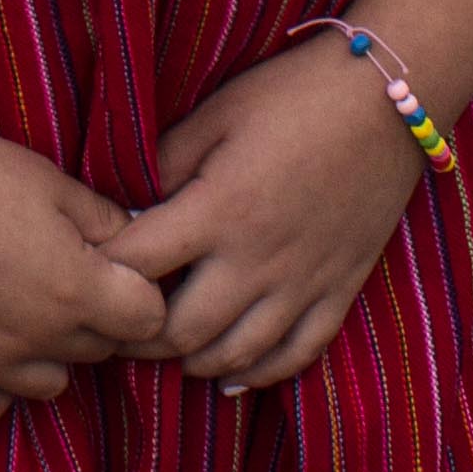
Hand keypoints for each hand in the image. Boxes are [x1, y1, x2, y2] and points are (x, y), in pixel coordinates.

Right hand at [0, 107, 170, 429]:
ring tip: (20, 304)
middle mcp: (38, 340)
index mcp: (76, 290)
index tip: (114, 265)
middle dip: (95, 315)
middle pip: (101, 350)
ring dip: (49, 352)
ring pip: (51, 384)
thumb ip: (105, 219)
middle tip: (61, 270)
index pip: (149, 319)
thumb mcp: (49, 179)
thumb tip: (137, 241)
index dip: (139, 289)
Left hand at [101, 42, 427, 390]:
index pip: (138, 265)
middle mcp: (257, 260)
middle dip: (140, 335)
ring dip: (193, 361)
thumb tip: (128, 200)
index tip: (84, 268)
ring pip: (237, 355)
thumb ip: (167, 160)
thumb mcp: (217, 113)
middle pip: (182, 329)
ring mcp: (303, 282)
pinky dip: (260, 374)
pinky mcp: (340, 289)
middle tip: (118, 324)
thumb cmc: (295, 94)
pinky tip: (232, 377)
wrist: (389, 100)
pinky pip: (298, 353)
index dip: (101, 271)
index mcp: (219, 210)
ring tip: (168, 348)